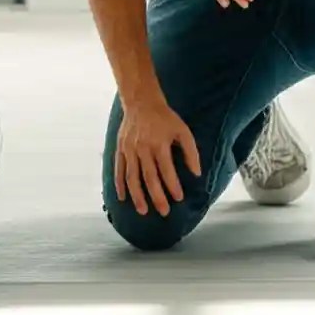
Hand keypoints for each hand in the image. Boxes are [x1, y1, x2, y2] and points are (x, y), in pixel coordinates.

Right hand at [114, 96, 201, 217]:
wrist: (141, 102)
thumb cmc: (164, 118)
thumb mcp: (183, 130)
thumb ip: (190, 151)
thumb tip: (196, 173)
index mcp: (159, 144)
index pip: (166, 170)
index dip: (172, 185)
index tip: (178, 198)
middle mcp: (142, 148)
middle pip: (149, 177)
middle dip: (156, 196)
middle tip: (164, 212)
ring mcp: (129, 150)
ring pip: (132, 177)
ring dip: (137, 195)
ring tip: (143, 210)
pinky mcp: (120, 149)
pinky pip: (119, 170)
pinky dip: (119, 184)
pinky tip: (122, 197)